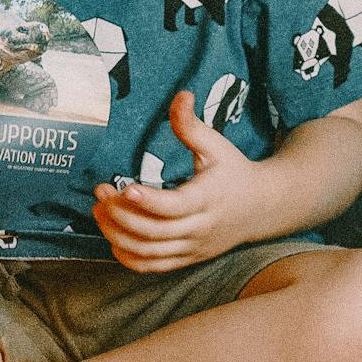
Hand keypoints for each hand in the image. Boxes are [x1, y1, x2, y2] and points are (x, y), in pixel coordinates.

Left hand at [92, 92, 277, 272]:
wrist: (262, 208)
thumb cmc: (234, 173)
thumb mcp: (217, 146)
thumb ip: (192, 125)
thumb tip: (180, 95)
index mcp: (208, 199)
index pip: (175, 206)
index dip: (148, 201)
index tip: (125, 188)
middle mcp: (200, 228)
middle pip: (155, 231)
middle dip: (121, 215)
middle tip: (101, 193)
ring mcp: (193, 248)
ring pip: (150, 252)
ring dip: (118, 235)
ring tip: (99, 213)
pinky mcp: (187, 258)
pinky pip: (153, 266)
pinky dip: (129, 258)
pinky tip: (113, 239)